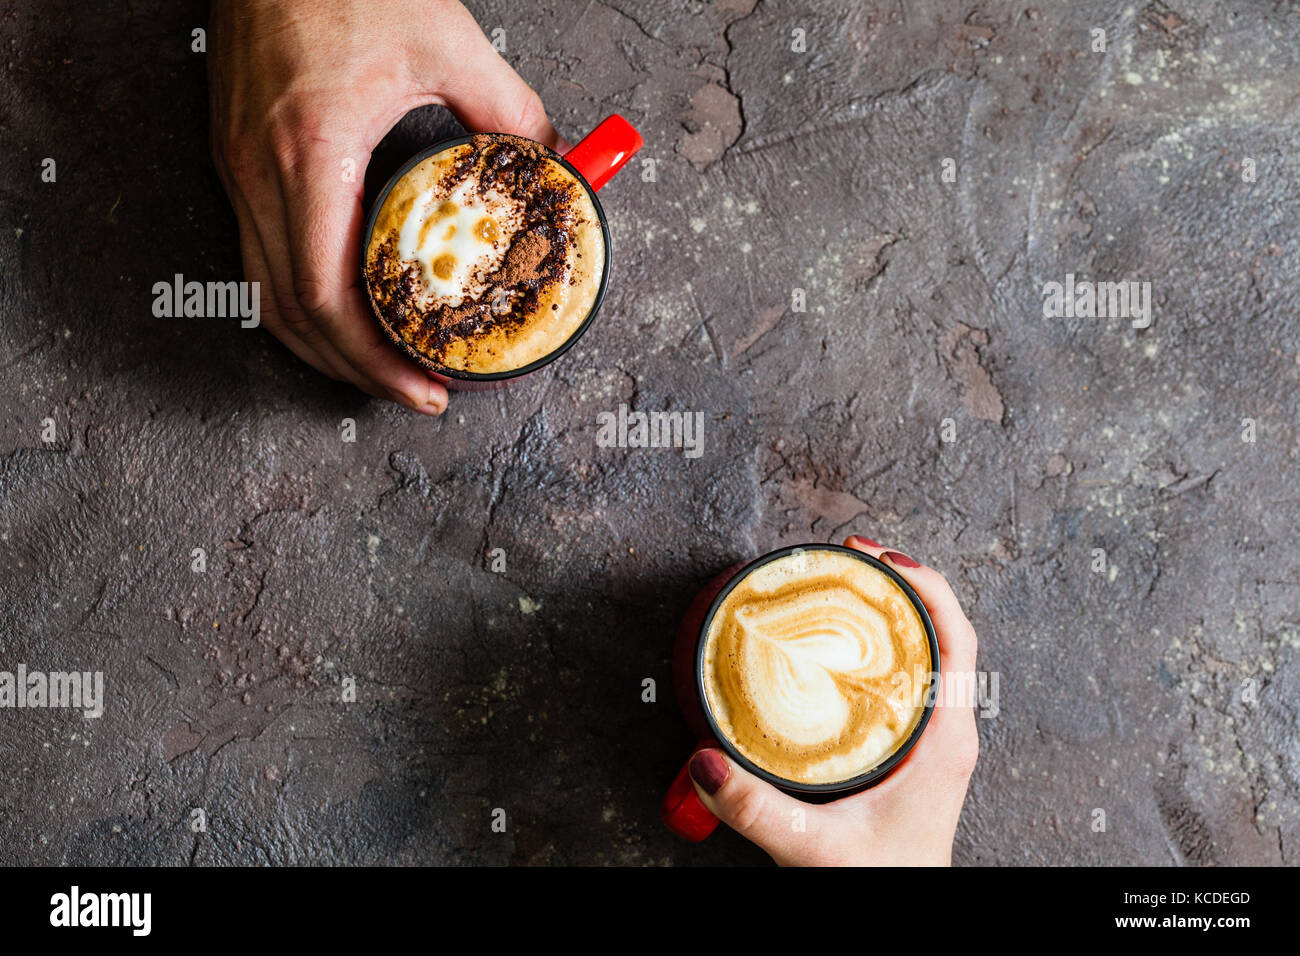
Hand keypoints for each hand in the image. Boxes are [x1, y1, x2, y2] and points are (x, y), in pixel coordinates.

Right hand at [208, 0, 566, 412]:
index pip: (325, 294)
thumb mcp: (445, 40)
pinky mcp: (237, 161)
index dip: (374, 358)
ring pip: (265, 295)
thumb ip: (508, 108)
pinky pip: (258, 259)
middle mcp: (260, 173)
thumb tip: (556, 163)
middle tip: (417, 393)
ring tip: (383, 368)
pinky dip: (302, 303)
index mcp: (309, 152)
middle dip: (356, 370)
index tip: (423, 385)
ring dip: (324, 347)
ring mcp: (238, 170)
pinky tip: (346, 313)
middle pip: (292, 315)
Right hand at [688, 535, 979, 865]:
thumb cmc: (877, 882)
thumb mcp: (812, 846)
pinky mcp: (911, 749)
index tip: (881, 558)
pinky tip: (841, 645)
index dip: (925, 586)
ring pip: (926, 652)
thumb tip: (706, 761)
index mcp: (943, 741)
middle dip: (899, 584)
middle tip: (850, 557)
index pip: (956, 638)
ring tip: (845, 585)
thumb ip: (756, 808)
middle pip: (940, 631)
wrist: (900, 914)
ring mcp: (931, 739)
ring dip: (891, 612)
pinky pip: (908, 677)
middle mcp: (945, 731)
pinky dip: (880, 646)